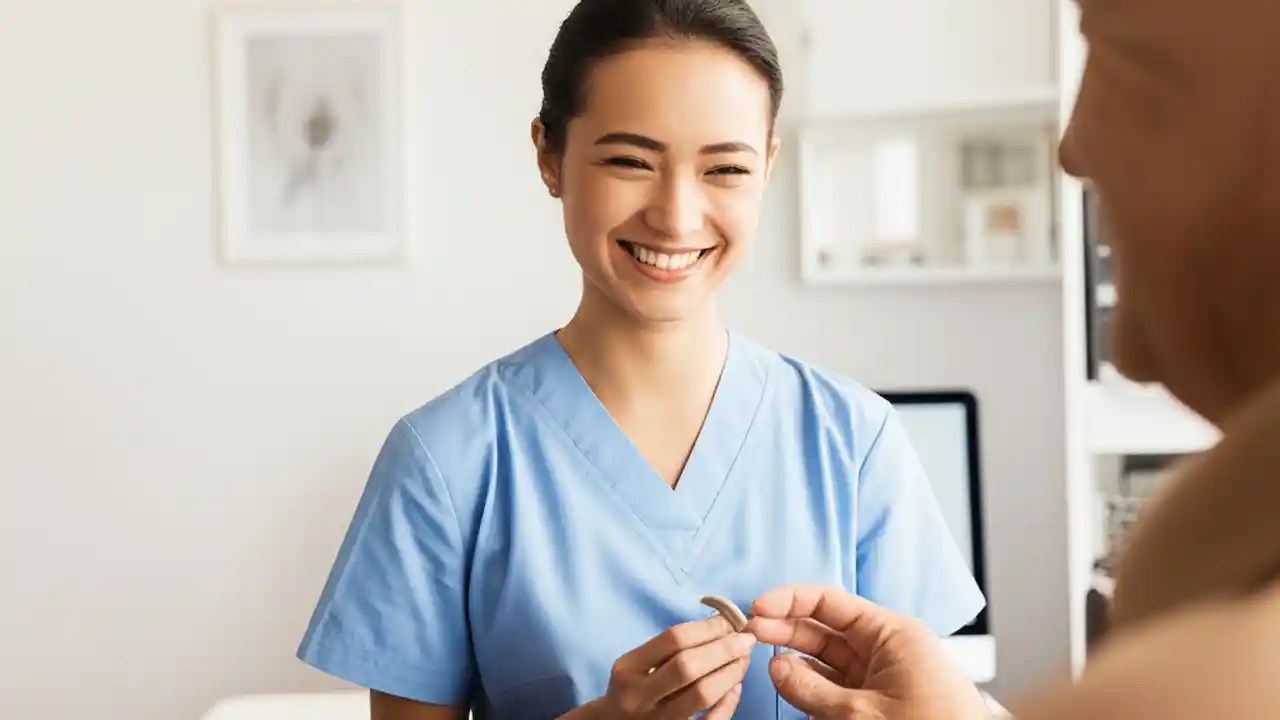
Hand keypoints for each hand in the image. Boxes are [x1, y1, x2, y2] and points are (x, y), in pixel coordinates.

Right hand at [594, 614, 755, 718]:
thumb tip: (720, 626)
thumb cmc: (632, 689)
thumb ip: (668, 649)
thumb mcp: (636, 665)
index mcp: (628, 669)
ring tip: (743, 660)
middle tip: (746, 639)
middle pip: (688, 666)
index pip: (672, 639)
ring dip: (730, 672)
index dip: (707, 627)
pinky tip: (735, 687)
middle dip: (723, 648)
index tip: (728, 621)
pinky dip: (728, 703)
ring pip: (703, 694)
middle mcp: (640, 696)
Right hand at [746, 584, 987, 719]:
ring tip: (771, 674)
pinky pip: (835, 691)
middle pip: (823, 630)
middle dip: (785, 632)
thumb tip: (776, 668)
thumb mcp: (863, 714)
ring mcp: (878, 679)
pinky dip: (813, 695)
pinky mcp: (876, 705)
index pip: (830, 602)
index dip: (790, 601)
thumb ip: (813, 690)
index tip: (757, 610)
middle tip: (748, 634)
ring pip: (824, 664)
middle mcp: (884, 650)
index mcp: (890, 633)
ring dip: (796, 669)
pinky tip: (798, 700)